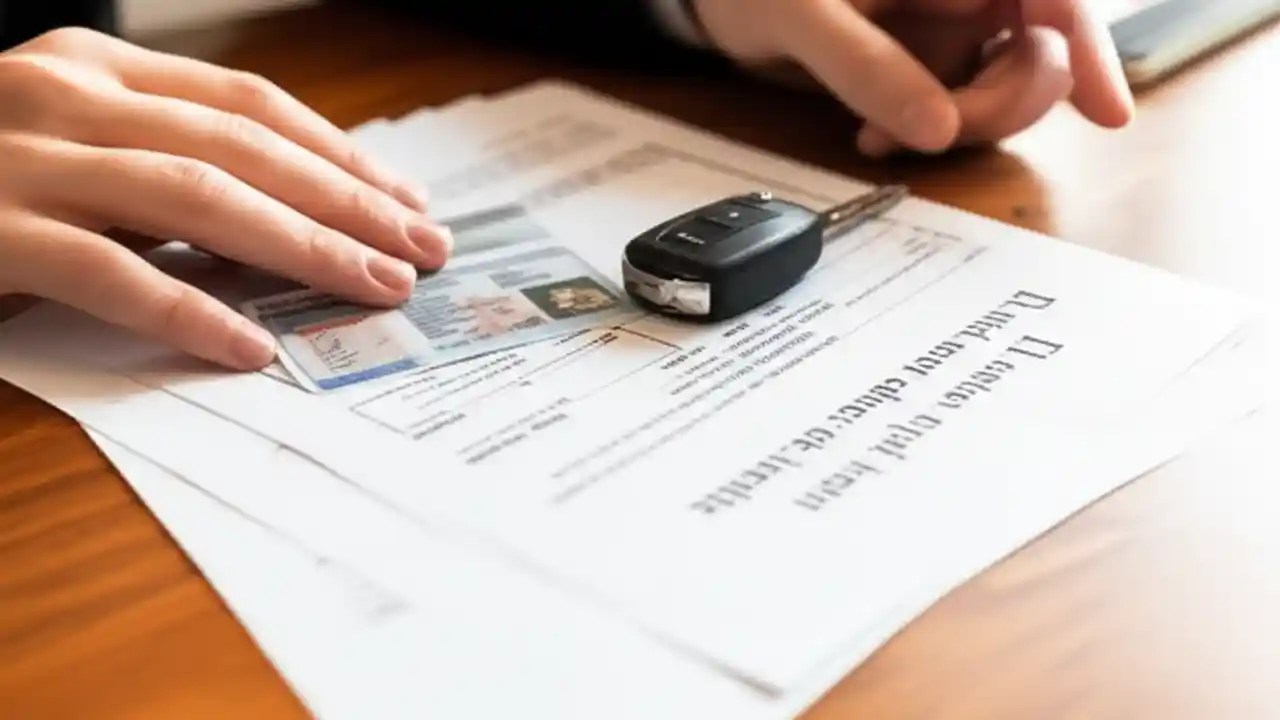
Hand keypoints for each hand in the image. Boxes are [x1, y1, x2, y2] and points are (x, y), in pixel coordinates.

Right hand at [0, 28, 451, 370]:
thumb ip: (160, 163)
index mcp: (96, 69)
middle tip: (421, 249)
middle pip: (244, 146)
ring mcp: (22, 160)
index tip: (406, 201)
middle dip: (347, 202)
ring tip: (374, 288)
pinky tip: (250, 345)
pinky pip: (106, 273)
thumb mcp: (71, 144)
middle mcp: (64, 94)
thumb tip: (289, 219)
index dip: (338, 155)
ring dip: (300, 247)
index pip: (249, 105)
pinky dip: (187, 310)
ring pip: (196, 195)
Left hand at [691, 0, 1134, 155]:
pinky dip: (924, 131)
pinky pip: (953, 106)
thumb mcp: (802, 17)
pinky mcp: (926, 58)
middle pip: (1036, 55)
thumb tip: (938, 130)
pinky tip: (872, 134)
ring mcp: (950, 24)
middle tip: (935, 132)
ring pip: (998, 90)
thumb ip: (866, 67)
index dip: (1087, 51)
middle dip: (996, 107)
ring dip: (955, 127)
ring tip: (877, 133)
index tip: (1107, 116)